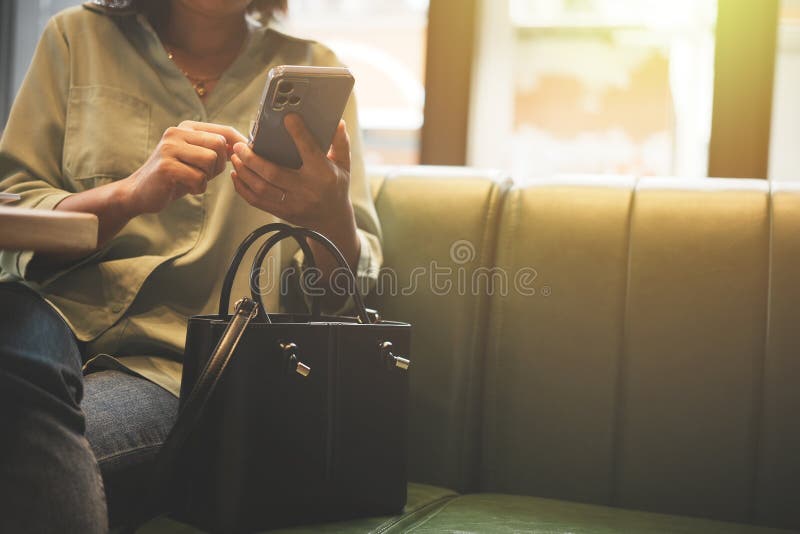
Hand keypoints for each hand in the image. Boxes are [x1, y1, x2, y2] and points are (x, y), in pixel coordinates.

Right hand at [120, 120, 246, 216]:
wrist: (140, 193)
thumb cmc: (174, 177)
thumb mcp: (196, 159)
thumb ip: (216, 150)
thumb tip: (244, 147)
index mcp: (186, 128)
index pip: (224, 131)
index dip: (240, 145)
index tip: (249, 157)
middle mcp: (176, 132)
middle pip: (220, 144)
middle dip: (219, 164)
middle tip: (206, 174)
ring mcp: (169, 148)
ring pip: (210, 160)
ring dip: (207, 177)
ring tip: (193, 179)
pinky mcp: (166, 166)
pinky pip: (198, 178)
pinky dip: (197, 188)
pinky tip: (185, 187)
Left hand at [230, 114, 360, 293]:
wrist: (333, 219)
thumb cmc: (336, 186)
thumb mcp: (344, 164)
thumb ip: (340, 143)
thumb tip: (338, 123)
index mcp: (323, 174)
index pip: (309, 151)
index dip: (299, 134)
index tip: (287, 118)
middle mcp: (307, 190)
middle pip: (274, 173)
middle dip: (252, 158)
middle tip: (239, 145)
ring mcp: (293, 204)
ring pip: (261, 188)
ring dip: (244, 172)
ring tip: (235, 158)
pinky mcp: (282, 213)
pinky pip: (257, 201)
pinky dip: (243, 188)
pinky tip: (237, 175)